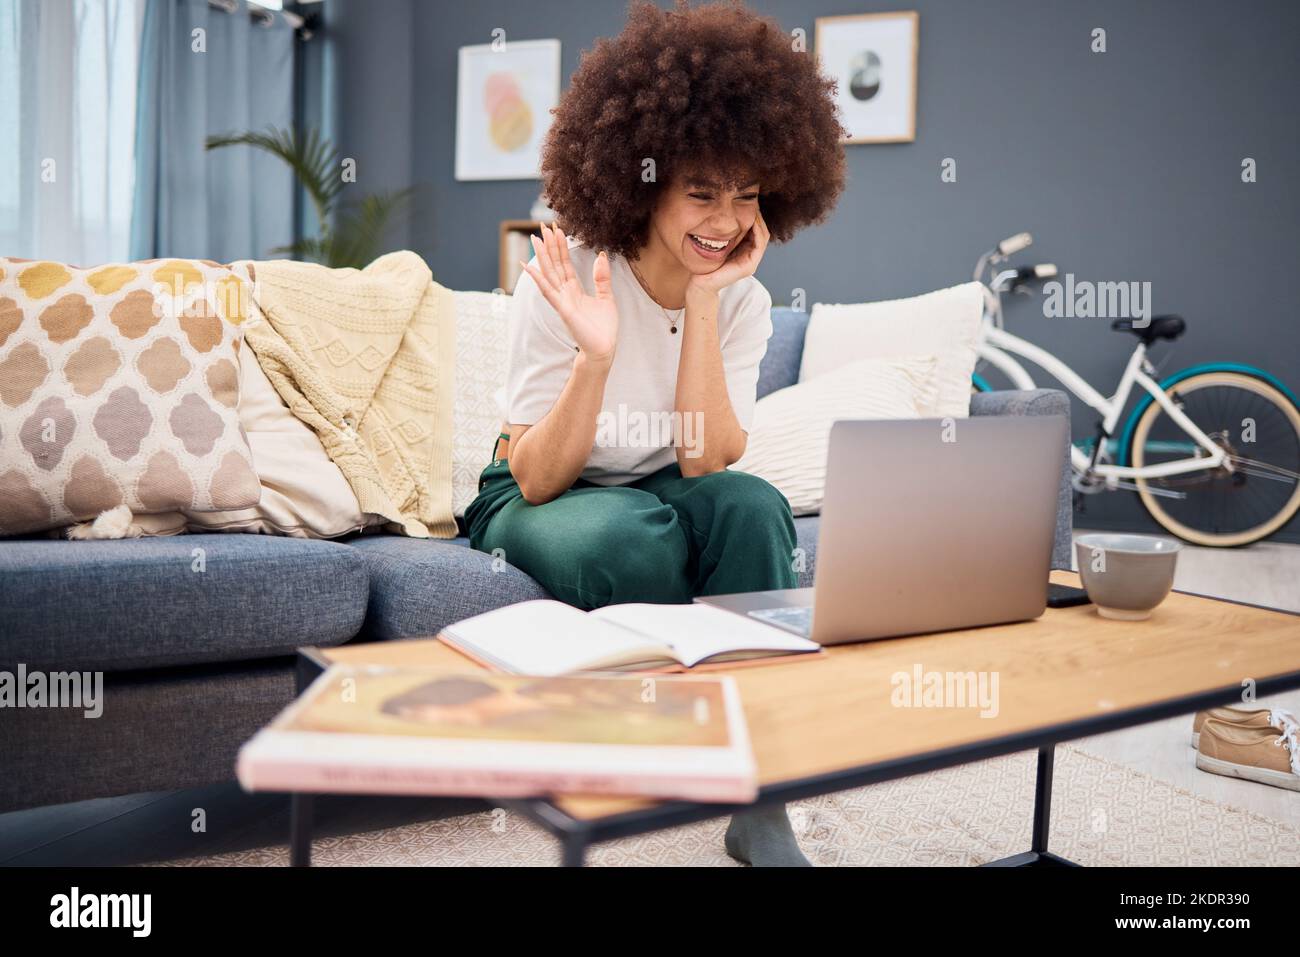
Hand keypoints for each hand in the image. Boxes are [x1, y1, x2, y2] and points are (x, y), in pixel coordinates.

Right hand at [520, 223, 618, 363]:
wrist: (604, 348)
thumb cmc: (604, 328)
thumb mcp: (606, 297)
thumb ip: (602, 277)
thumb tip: (601, 255)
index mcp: (574, 289)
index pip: (565, 264)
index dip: (561, 247)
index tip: (557, 229)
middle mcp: (564, 293)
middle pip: (554, 265)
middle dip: (549, 246)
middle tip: (542, 226)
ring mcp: (561, 301)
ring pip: (549, 274)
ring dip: (541, 257)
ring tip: (535, 239)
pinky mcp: (563, 310)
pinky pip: (548, 292)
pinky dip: (539, 279)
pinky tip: (530, 267)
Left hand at [686, 208, 769, 297]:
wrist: (700, 284)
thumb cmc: (705, 264)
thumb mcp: (716, 242)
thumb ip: (723, 232)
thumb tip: (723, 212)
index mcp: (744, 250)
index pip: (755, 228)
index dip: (754, 214)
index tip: (747, 200)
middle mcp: (750, 256)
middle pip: (762, 230)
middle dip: (758, 214)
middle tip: (753, 200)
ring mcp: (751, 261)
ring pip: (763, 235)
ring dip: (759, 220)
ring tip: (753, 206)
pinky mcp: (749, 266)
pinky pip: (759, 244)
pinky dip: (757, 230)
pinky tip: (751, 219)